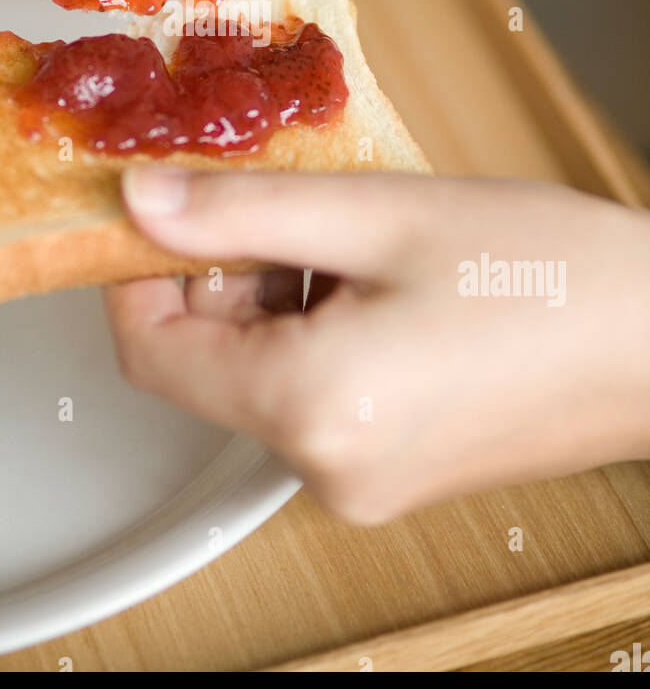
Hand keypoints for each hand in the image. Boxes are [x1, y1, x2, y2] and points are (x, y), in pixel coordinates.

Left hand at [104, 169, 649, 522]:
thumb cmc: (549, 272)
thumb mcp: (381, 214)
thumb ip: (244, 210)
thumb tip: (139, 204)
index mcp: (312, 409)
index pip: (152, 351)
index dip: (139, 272)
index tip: (163, 206)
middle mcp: (326, 470)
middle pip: (208, 364)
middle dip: (229, 275)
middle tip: (302, 210)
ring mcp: (362, 484)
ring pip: (263, 375)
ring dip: (282, 300)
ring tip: (369, 247)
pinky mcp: (393, 477)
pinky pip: (316, 400)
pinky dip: (321, 335)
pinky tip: (391, 288)